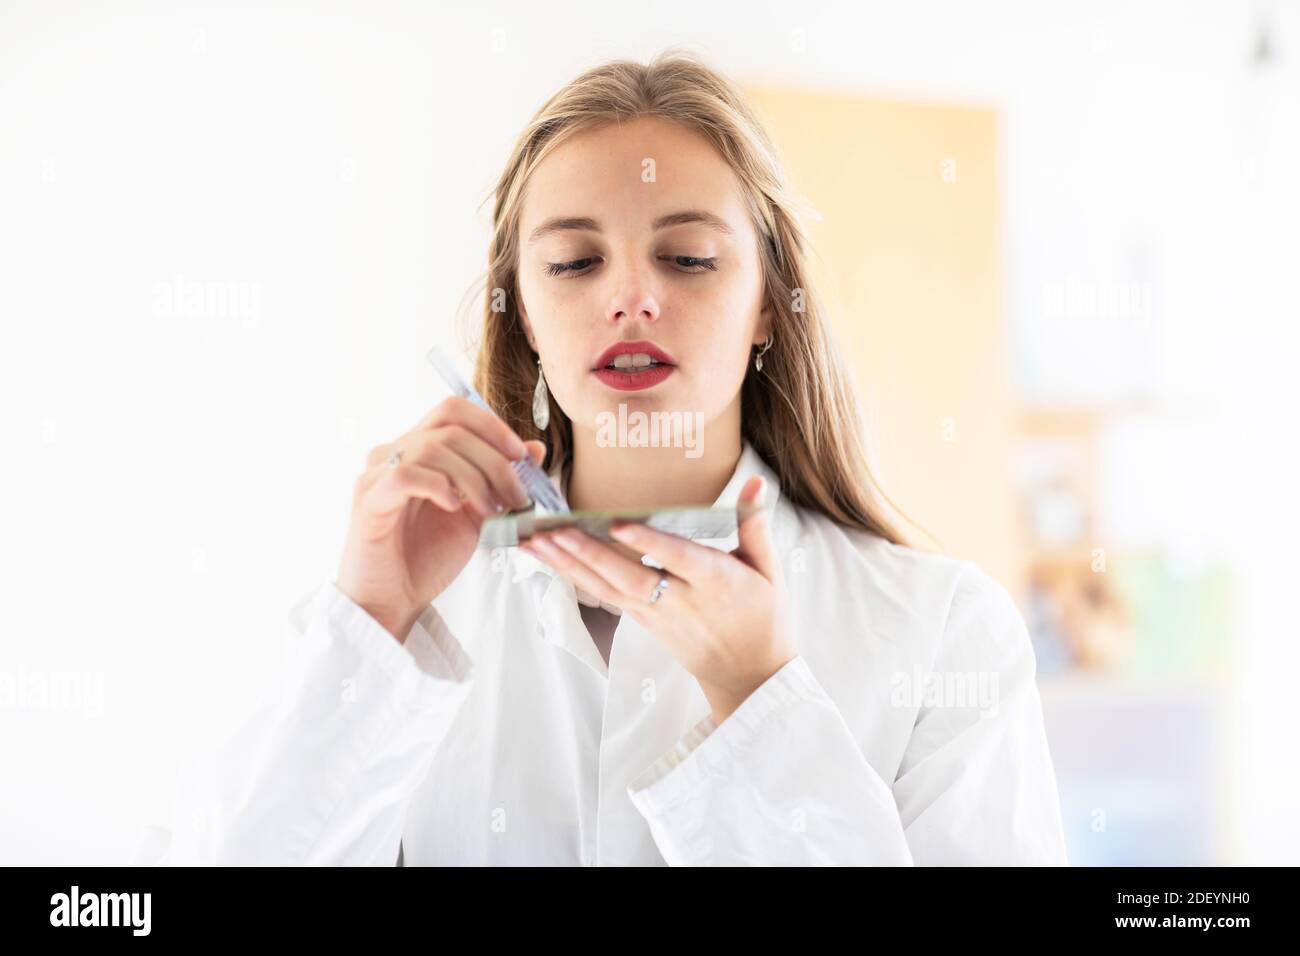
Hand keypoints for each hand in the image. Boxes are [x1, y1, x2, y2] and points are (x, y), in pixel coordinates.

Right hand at [336, 395, 544, 640]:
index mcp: (418, 450)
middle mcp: (394, 452)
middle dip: (493, 459)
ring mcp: (377, 473)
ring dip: (473, 478)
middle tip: (516, 496)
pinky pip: (404, 474)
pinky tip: (454, 507)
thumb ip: (500, 480)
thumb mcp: (477, 515)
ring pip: (432, 447)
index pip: (453, 411)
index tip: (520, 456)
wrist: (393, 601)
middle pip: (449, 426)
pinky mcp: (369, 499)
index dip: (491, 425)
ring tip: (490, 510)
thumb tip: (535, 448)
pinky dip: (438, 486)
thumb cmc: (427, 558)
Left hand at [520, 475, 795, 722]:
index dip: (649, 543)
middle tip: (555, 530)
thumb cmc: (762, 617)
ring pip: (608, 590)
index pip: (680, 560)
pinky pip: (604, 598)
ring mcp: (657, 616)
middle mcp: (682, 602)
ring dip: (569, 566)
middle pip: (630, 578)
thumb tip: (753, 480)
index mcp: (717, 583)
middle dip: (590, 554)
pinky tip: (549, 558)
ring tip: (536, 540)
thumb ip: (755, 525)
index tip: (620, 523)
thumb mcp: (769, 571)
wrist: (750, 676)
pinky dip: (574, 577)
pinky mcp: (642, 623)